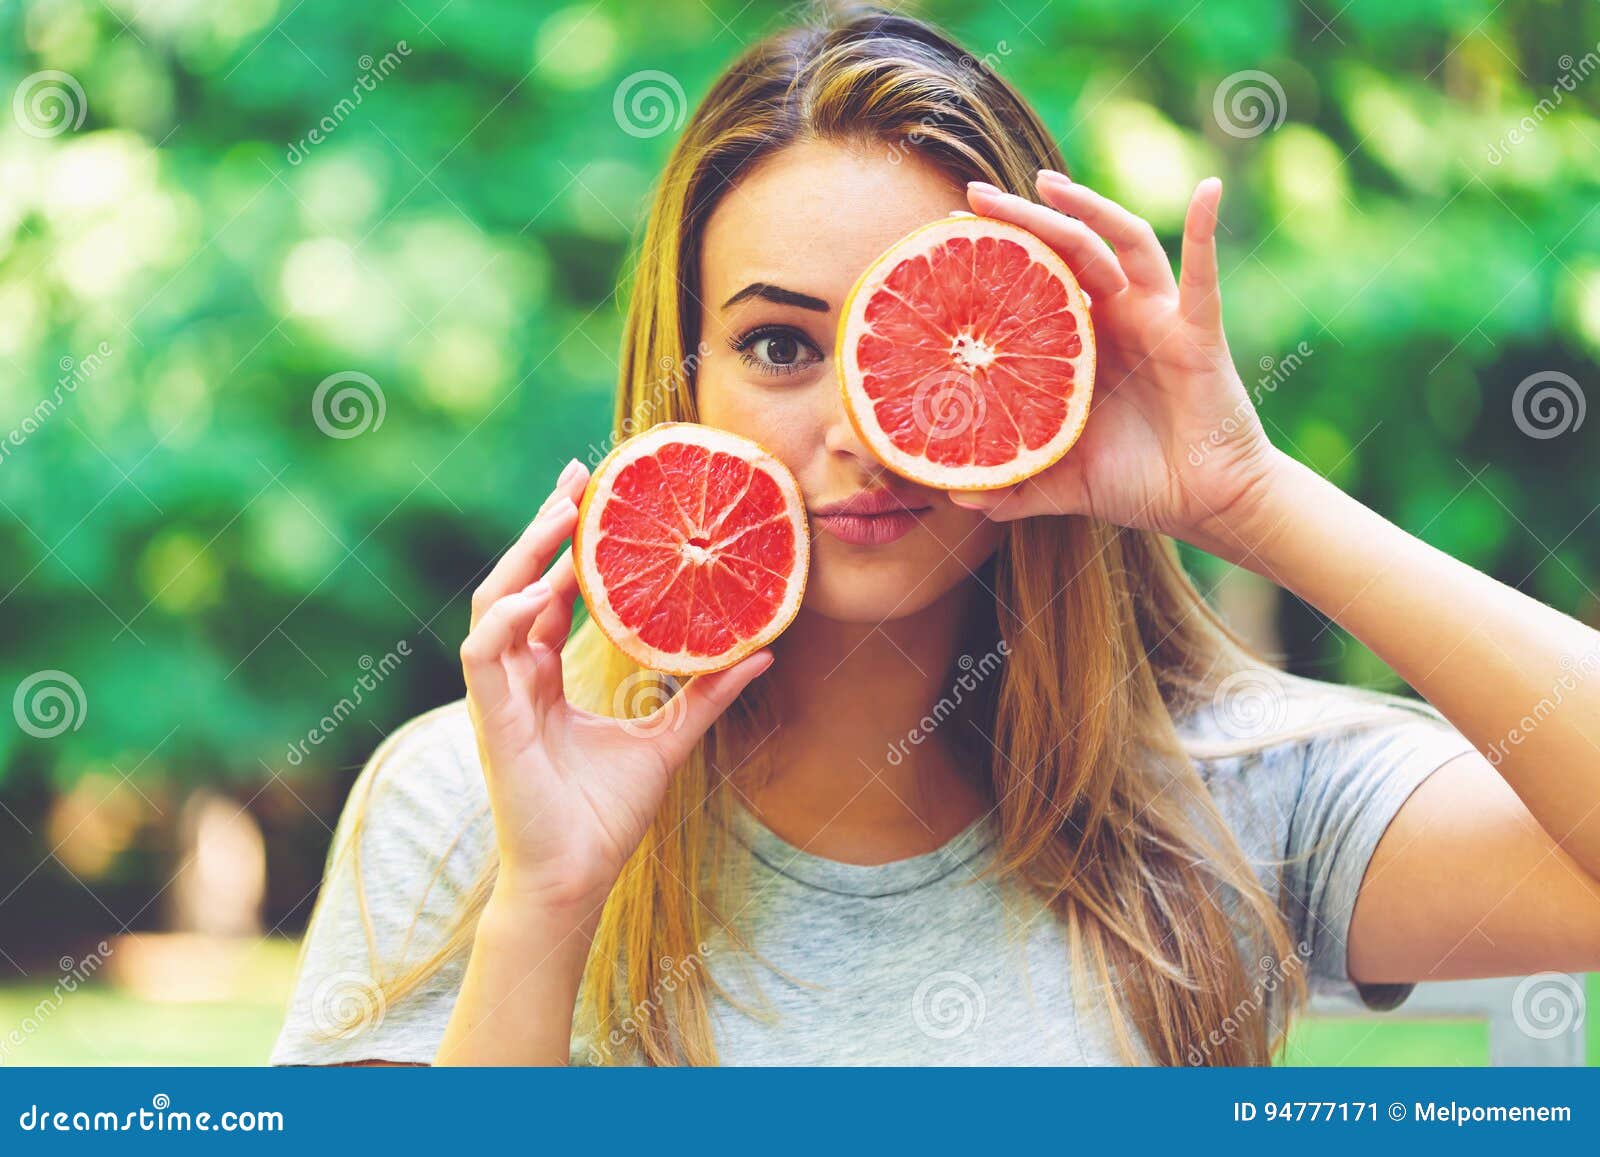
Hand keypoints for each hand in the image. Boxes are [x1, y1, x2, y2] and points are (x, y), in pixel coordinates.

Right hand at [460, 459, 773, 913]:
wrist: (576, 877)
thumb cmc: (608, 816)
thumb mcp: (668, 741)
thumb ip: (705, 694)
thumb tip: (763, 651)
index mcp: (546, 678)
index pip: (550, 593)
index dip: (567, 544)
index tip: (596, 494)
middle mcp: (517, 677)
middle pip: (518, 581)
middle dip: (543, 526)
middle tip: (578, 474)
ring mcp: (498, 695)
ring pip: (494, 602)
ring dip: (525, 555)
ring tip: (565, 514)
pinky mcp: (490, 717)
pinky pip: (485, 650)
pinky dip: (511, 615)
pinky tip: (545, 588)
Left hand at [951, 172, 1283, 554]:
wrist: (1206, 505)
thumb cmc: (1138, 484)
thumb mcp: (1062, 484)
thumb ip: (1013, 486)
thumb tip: (956, 496)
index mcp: (1080, 344)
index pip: (1034, 282)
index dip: (997, 258)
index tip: (947, 237)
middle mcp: (1117, 318)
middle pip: (1068, 249)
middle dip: (1024, 217)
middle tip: (974, 194)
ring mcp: (1158, 318)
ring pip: (1121, 243)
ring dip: (1088, 207)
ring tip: (1046, 182)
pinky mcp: (1198, 332)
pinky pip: (1203, 275)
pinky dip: (1205, 230)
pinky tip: (1207, 189)